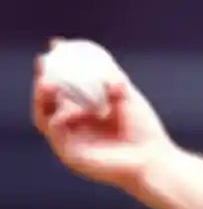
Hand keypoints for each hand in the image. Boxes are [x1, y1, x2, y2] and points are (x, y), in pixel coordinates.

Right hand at [32, 38, 174, 190]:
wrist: (154, 161)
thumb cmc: (145, 132)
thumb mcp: (126, 97)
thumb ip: (112, 78)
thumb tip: (97, 54)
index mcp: (86, 112)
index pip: (64, 87)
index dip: (57, 67)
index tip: (56, 47)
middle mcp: (74, 126)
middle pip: (48, 100)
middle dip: (42, 79)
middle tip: (43, 61)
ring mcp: (70, 141)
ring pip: (44, 115)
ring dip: (42, 97)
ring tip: (47, 81)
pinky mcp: (69, 156)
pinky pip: (55, 133)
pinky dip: (61, 119)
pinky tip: (76, 111)